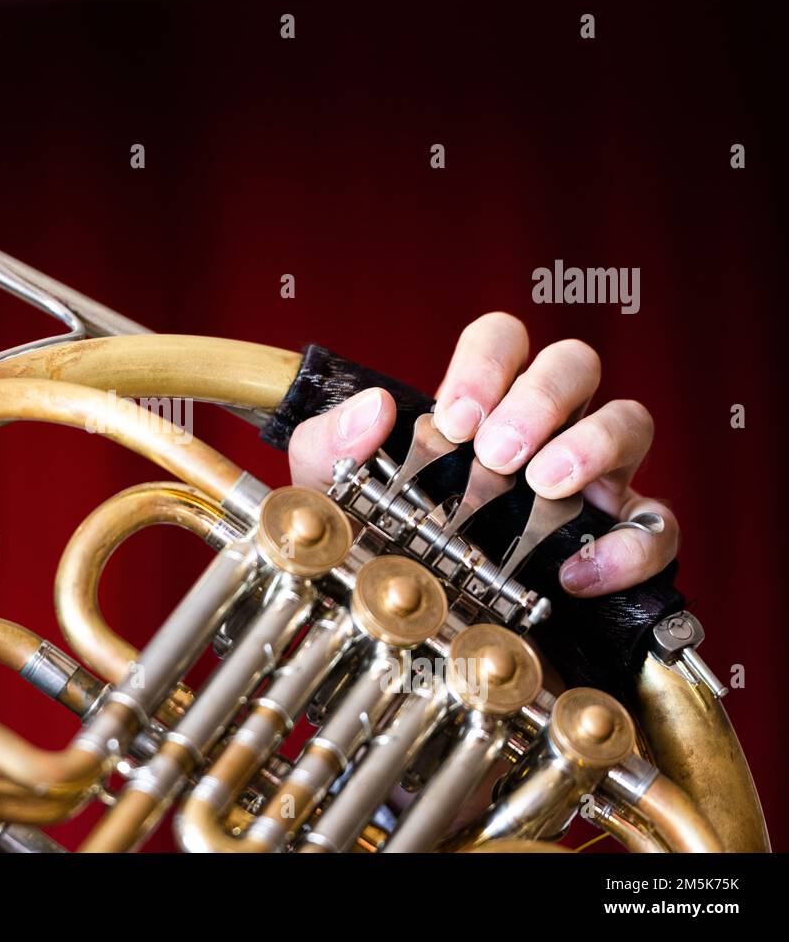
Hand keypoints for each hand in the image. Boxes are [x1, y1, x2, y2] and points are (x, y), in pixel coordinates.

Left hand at [286, 312, 677, 596]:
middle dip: (540, 398)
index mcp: (479, 411)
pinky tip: (576, 573)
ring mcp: (589, 486)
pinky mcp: (617, 550)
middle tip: (498, 452)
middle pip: (574, 365)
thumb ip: (329, 445)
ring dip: (592, 445)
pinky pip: (657, 528)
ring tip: (544, 484)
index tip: (456, 420)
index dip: (487, 363)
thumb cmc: (376, 556)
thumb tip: (374, 407)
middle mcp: (542, 435)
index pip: (503, 340)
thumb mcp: (331, 500)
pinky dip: (629, 545)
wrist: (412, 647)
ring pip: (629, 423)